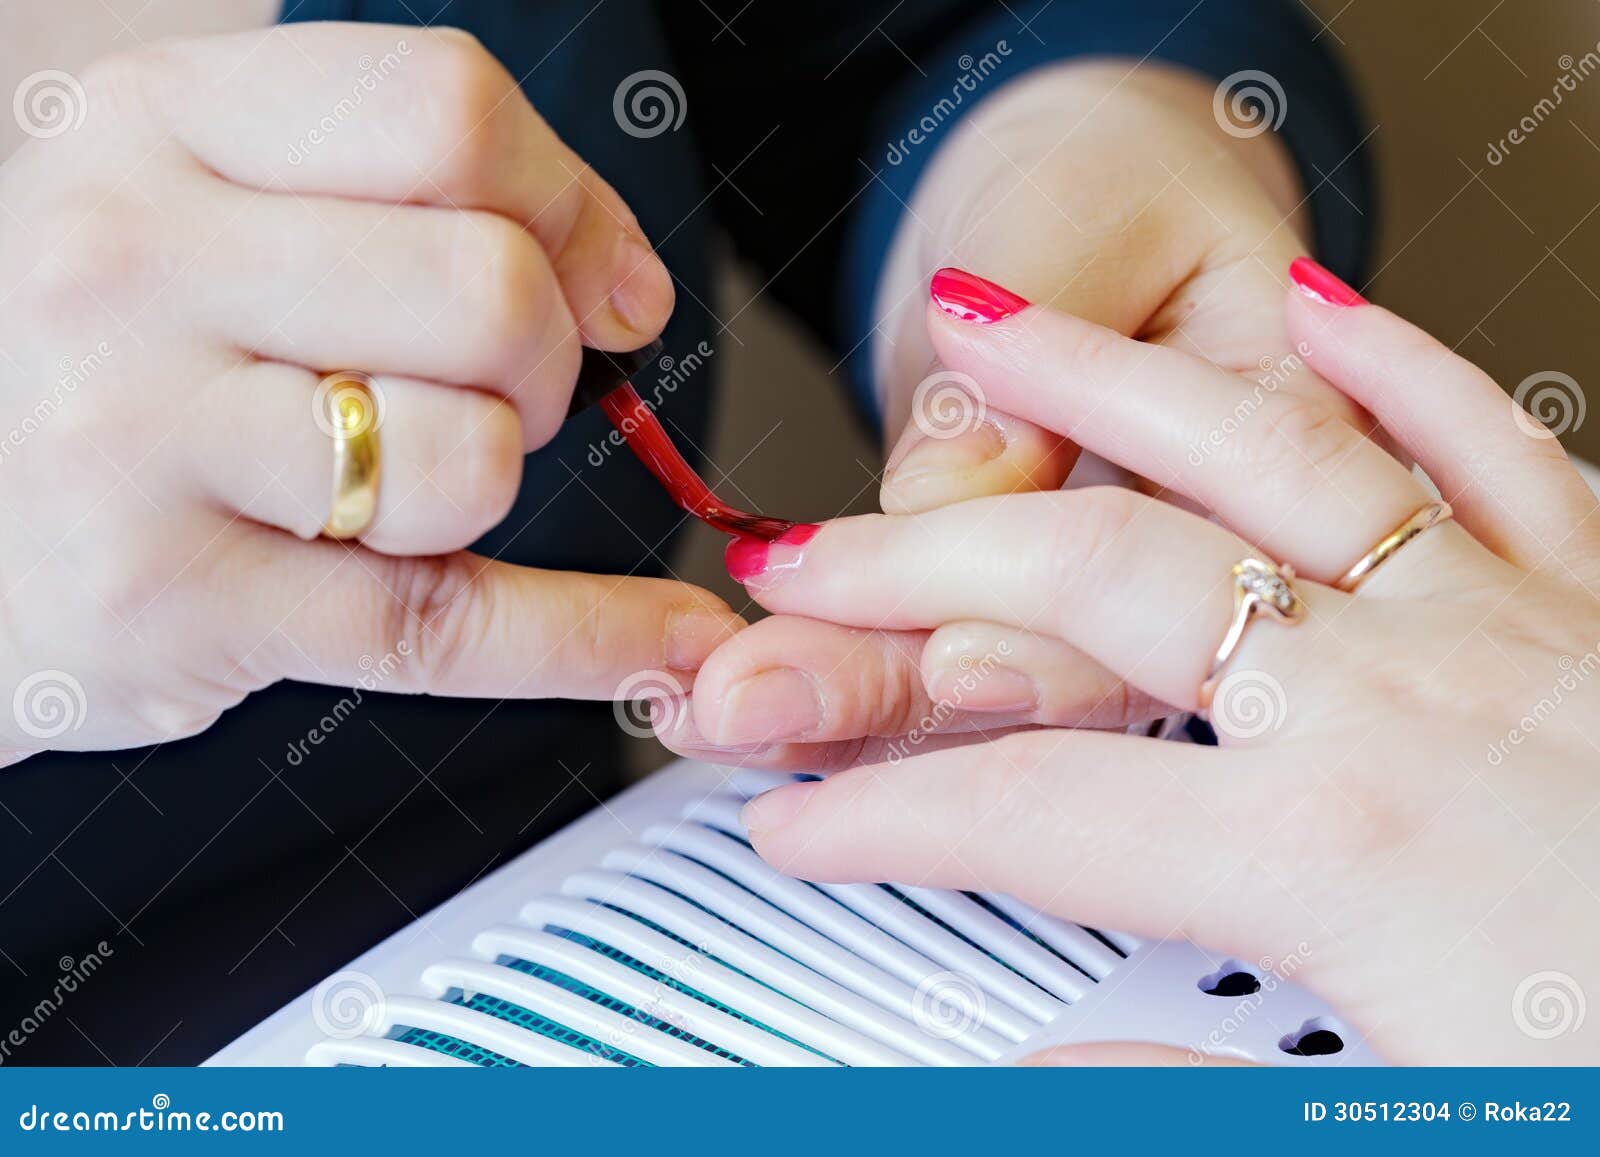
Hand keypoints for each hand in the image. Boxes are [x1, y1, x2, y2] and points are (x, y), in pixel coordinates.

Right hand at [0, 24, 740, 760]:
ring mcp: (138, 441)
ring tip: (401, 484)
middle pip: (489, 292)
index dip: (570, 206)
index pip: (448, 112)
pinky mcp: (171, 604)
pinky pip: (450, 623)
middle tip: (490, 397)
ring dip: (489, 482)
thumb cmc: (105, 354)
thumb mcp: (202, 205)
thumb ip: (400, 196)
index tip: (606, 286)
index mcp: (156, 125)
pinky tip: (663, 642)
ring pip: (474, 458)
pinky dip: (586, 638)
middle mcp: (130, 264)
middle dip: (545, 365)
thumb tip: (625, 285)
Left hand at [655, 61, 1353, 762]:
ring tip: (720, 713)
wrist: (1067, 205)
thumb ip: (1025, 369)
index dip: (1065, 635)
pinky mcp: (1020, 616)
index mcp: (1287, 447)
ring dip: (847, 711)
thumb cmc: (1098, 188)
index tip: (938, 647)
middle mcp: (1215, 559)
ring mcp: (1116, 607)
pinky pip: (936, 669)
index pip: (1184, 576)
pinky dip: (839, 692)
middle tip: (757, 701)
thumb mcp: (1073, 234)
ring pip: (996, 700)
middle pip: (1075, 672)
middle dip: (903, 690)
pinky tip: (748, 712)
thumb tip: (938, 499)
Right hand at [717, 265, 1599, 1062]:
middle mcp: (1401, 702)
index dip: (883, 814)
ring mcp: (1501, 625)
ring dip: (1098, 380)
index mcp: (1335, 855)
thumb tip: (1056, 1061)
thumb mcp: (1403, 1128)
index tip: (794, 815)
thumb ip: (1188, 1093)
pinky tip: (1316, 304)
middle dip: (917, 565)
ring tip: (979, 327)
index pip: (1033, 812)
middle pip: (1101, 578)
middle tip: (807, 551)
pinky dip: (1398, 361)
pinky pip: (1494, 443)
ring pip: (1262, 449)